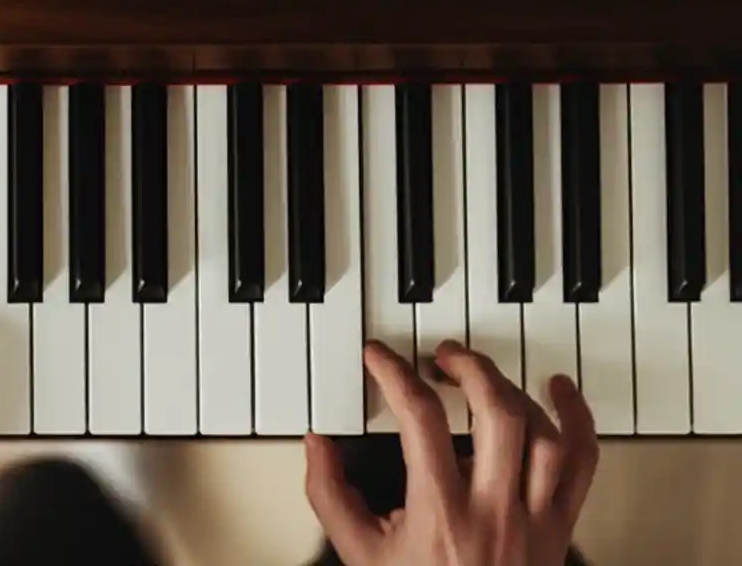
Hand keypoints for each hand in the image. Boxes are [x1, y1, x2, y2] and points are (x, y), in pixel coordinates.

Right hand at [305, 340, 598, 565]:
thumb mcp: (361, 554)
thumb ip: (331, 496)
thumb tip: (317, 445)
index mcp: (441, 516)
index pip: (421, 421)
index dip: (396, 375)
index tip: (381, 358)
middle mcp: (494, 511)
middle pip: (495, 413)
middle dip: (466, 368)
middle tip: (440, 355)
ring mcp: (535, 518)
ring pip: (541, 431)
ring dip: (511, 388)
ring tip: (483, 372)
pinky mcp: (561, 526)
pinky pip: (584, 462)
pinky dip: (578, 419)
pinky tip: (560, 391)